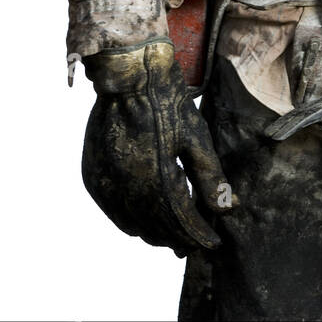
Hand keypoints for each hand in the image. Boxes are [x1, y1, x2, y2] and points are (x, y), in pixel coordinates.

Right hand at [81, 38, 233, 256]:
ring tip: (171, 231)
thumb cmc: (167, 104)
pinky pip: (113, 212)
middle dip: (178, 239)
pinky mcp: (93, 176)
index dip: (199, 237)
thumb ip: (211, 178)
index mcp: (156, 179)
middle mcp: (127, 187)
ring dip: (154, 233)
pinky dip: (130, 220)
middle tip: (193, 240)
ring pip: (133, 226)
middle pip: (157, 230)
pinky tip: (144, 215)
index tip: (213, 244)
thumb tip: (228, 209)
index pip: (181, 224)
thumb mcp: (196, 138)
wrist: (129, 77)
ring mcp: (106, 183)